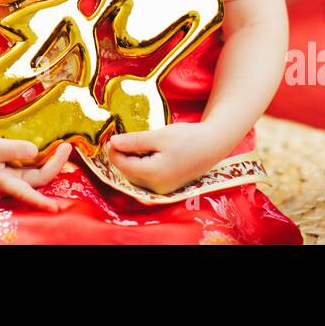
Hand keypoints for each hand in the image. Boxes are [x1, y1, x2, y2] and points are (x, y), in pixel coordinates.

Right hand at [0, 129, 72, 211]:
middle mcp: (9, 181)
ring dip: (50, 160)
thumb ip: (13, 149)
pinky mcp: (9, 165)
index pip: (27, 193)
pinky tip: (47, 146)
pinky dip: (39, 156)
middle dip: (55, 164)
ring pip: (35, 170)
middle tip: (67, 146)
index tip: (56, 208)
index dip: (41, 202)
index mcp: (3, 182)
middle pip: (38, 177)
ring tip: (63, 146)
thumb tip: (36, 151)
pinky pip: (29, 163)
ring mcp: (10, 173)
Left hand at [106, 123, 225, 195]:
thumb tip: (112, 142)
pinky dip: (141, 165)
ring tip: (134, 143)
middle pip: (127, 172)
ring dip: (131, 161)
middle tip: (122, 138)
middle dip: (121, 156)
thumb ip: (134, 141)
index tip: (111, 136)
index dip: (113, 151)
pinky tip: (146, 152)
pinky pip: (146, 178)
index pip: (122, 165)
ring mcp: (162, 189)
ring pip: (136, 176)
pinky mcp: (167, 187)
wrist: (213, 145)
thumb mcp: (159, 136)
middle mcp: (156, 187)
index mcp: (153, 174)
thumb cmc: (188, 138)